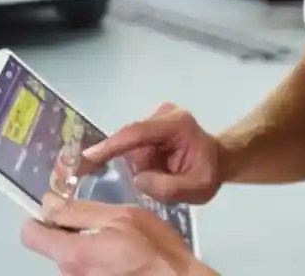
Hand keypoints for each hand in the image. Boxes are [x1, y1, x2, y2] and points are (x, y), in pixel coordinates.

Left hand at [21, 194, 212, 275]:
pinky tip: (120, 259)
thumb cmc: (154, 250)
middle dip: (71, 232)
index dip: (40, 218)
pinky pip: (86, 271)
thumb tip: (48, 202)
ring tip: (117, 243)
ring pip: (71, 259)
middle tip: (103, 224)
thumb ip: (79, 211)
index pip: (30, 235)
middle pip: (53, 247)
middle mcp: (69, 275)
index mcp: (71, 254)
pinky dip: (97, 262)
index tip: (60, 210)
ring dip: (87, 247)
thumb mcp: (120, 217)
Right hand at [80, 103, 223, 204]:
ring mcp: (155, 117)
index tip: (87, 158)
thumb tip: (138, 179)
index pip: (137, 133)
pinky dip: (140, 162)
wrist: (217, 161)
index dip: (111, 146)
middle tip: (151, 182)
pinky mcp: (149, 125)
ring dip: (140, 165)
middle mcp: (163, 114)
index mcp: (177, 124)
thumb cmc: (208, 173)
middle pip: (131, 140)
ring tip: (162, 175)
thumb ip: (168, 187)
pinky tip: (156, 169)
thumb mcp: (197, 189)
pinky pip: (133, 146)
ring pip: (130, 146)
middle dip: (135, 165)